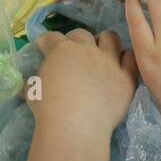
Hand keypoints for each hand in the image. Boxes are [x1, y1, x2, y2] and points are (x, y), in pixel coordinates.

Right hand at [28, 29, 138, 144]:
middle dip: (74, 40)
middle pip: (81, 34)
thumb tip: (30, 82)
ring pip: (110, 38)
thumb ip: (32, 81)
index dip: (46, 41)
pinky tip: (121, 64)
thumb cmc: (48, 109)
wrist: (75, 126)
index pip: (51, 37)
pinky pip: (130, 58)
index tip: (43, 46)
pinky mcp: (125, 77)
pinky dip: (126, 58)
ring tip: (101, 52)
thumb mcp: (31, 91)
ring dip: (103, 42)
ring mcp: (108, 61)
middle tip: (72, 53)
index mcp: (61, 50)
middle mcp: (86, 50)